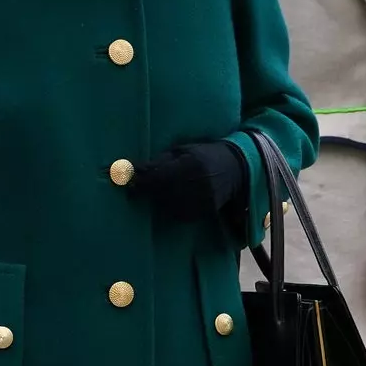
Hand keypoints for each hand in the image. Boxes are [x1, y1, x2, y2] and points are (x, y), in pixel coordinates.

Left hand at [129, 139, 247, 221]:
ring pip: (170, 206)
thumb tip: (135, 169)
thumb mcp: (182, 150)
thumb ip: (160, 161)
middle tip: (136, 188)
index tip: (128, 182)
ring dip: (158, 201)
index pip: (159, 177)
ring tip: (157, 192)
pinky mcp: (207, 210)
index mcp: (191, 164)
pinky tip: (171, 200)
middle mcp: (198, 183)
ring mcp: (204, 199)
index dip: (141, 182)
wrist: (236, 166)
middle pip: (162, 193)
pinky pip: (181, 215)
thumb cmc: (204, 153)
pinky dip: (171, 209)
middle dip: (147, 191)